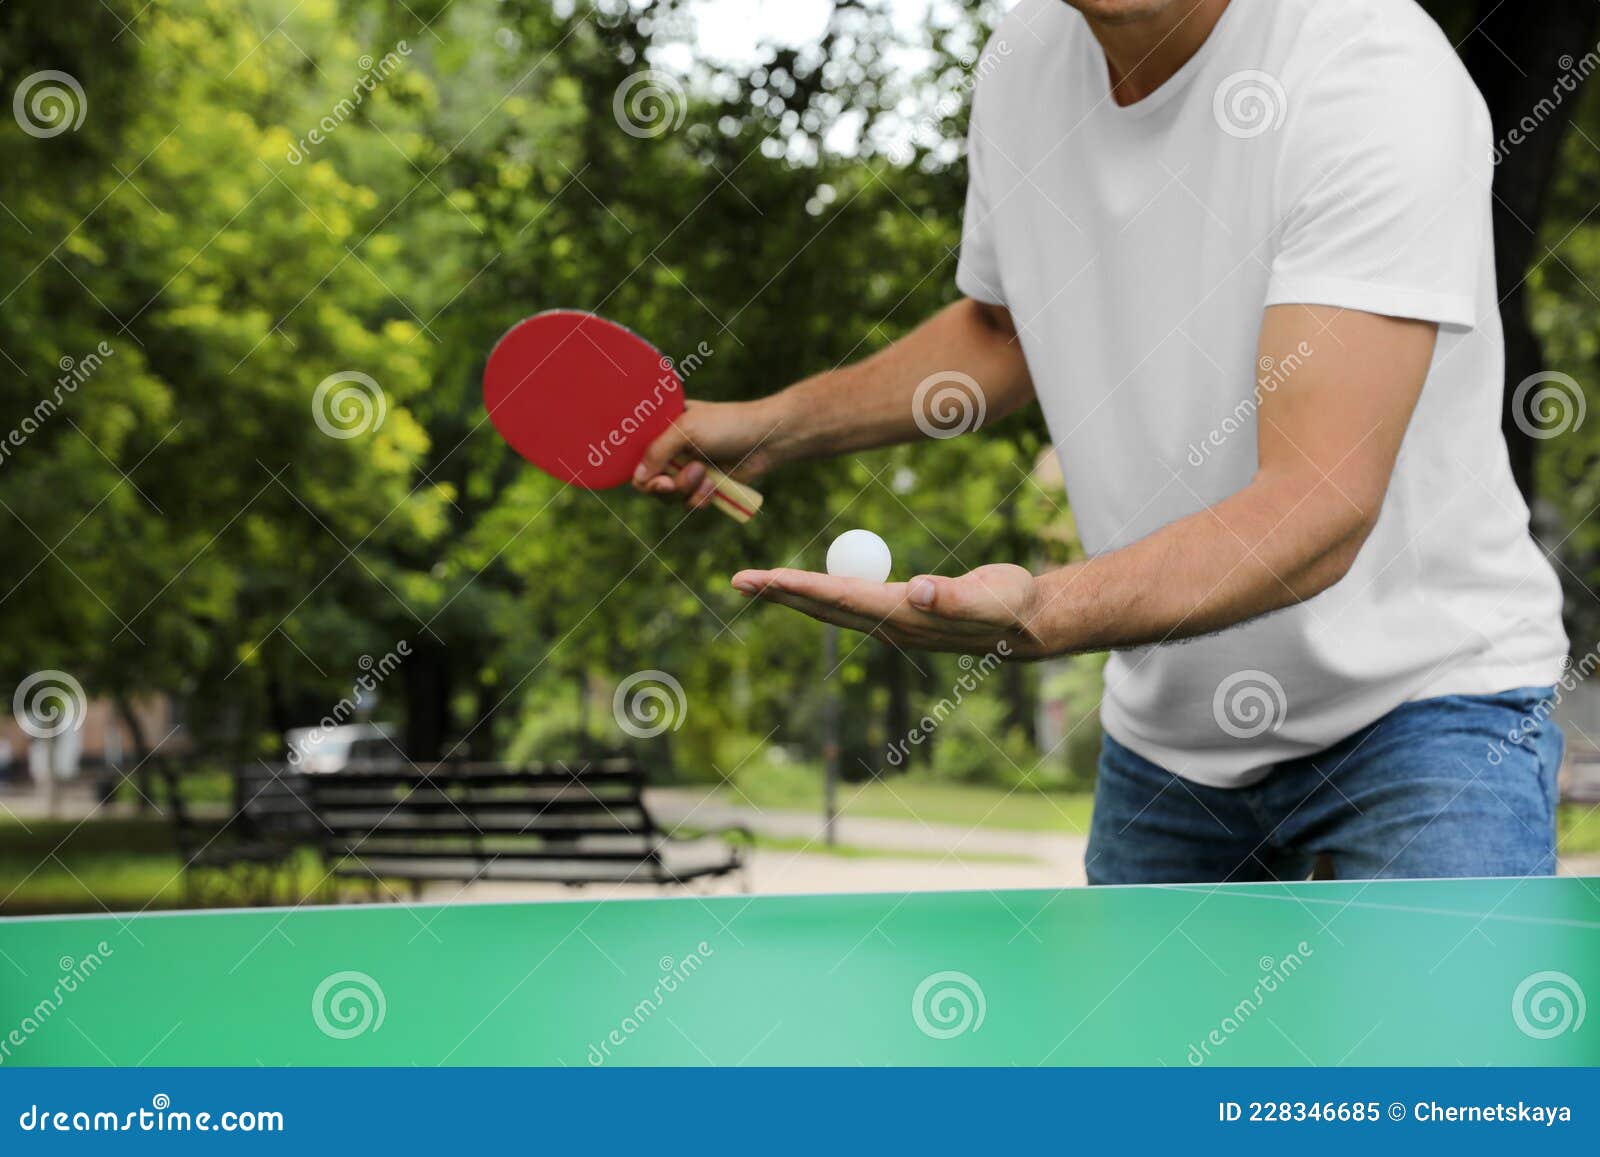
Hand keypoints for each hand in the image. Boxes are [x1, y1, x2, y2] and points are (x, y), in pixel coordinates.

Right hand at [633, 399, 781, 509]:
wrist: (766, 439)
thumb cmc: (727, 424)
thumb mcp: (687, 429)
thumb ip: (658, 450)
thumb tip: (638, 477)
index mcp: (664, 429)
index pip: (637, 457)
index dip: (642, 474)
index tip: (658, 478)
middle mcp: (673, 451)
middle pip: (651, 482)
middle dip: (666, 485)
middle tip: (672, 483)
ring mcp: (689, 470)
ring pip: (671, 497)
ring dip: (687, 489)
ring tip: (705, 474)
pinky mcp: (706, 487)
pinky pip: (691, 504)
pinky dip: (701, 498)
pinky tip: (715, 484)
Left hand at [729, 562, 1052, 656]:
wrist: (1025, 626)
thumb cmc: (1011, 605)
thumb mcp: (990, 597)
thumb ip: (953, 595)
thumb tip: (916, 588)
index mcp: (904, 616)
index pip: (841, 599)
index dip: (802, 587)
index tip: (766, 578)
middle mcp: (890, 625)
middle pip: (823, 608)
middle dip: (780, 594)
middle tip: (738, 580)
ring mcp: (891, 625)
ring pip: (831, 609)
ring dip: (793, 595)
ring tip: (759, 582)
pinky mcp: (898, 617)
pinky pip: (846, 604)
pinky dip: (819, 593)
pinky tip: (802, 587)